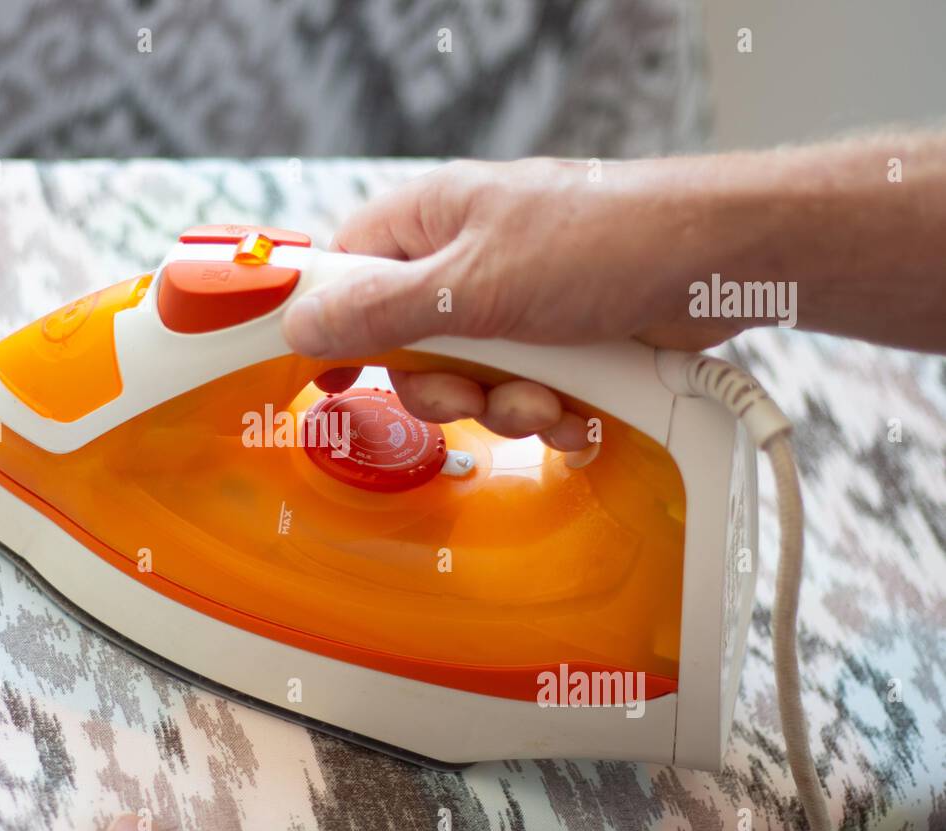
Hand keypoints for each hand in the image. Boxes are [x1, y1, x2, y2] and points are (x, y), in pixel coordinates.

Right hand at [282, 159, 740, 449]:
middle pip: (409, 348)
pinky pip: (523, 397)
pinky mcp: (560, 344)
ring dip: (505, 408)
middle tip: (472, 392)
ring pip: (470, 384)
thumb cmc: (602, 241)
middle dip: (445, 388)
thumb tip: (301, 325)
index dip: (332, 326)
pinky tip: (578, 411)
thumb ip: (382, 310)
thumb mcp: (473, 284)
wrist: (721, 264)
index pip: (348, 272)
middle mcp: (466, 264)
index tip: (326, 376)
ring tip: (548, 397)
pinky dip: (549, 415)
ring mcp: (515, 305)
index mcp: (430, 223)